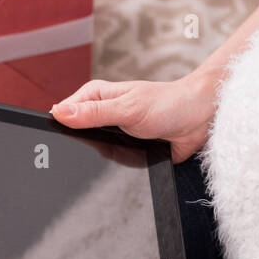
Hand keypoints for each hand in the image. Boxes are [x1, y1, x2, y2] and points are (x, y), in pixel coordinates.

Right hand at [49, 71, 218, 162]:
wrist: (199, 119)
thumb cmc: (169, 104)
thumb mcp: (127, 109)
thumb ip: (93, 113)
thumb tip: (59, 113)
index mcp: (96, 96)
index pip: (63, 111)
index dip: (60, 125)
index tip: (61, 137)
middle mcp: (100, 112)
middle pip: (74, 134)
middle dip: (83, 145)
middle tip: (105, 142)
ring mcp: (111, 131)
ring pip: (90, 152)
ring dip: (104, 155)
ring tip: (123, 148)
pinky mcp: (123, 147)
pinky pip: (109, 161)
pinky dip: (116, 163)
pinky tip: (129, 157)